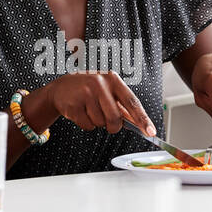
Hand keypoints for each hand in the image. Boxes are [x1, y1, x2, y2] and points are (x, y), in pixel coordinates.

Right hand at [36, 71, 153, 134]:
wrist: (61, 88)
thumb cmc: (89, 91)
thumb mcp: (107, 91)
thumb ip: (122, 105)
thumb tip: (140, 123)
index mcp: (112, 79)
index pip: (132, 102)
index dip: (143, 119)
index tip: (150, 131)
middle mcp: (99, 84)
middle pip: (115, 118)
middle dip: (113, 126)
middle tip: (107, 121)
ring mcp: (85, 94)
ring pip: (101, 123)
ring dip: (97, 123)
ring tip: (90, 110)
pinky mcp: (73, 105)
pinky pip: (88, 126)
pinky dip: (86, 125)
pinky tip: (81, 113)